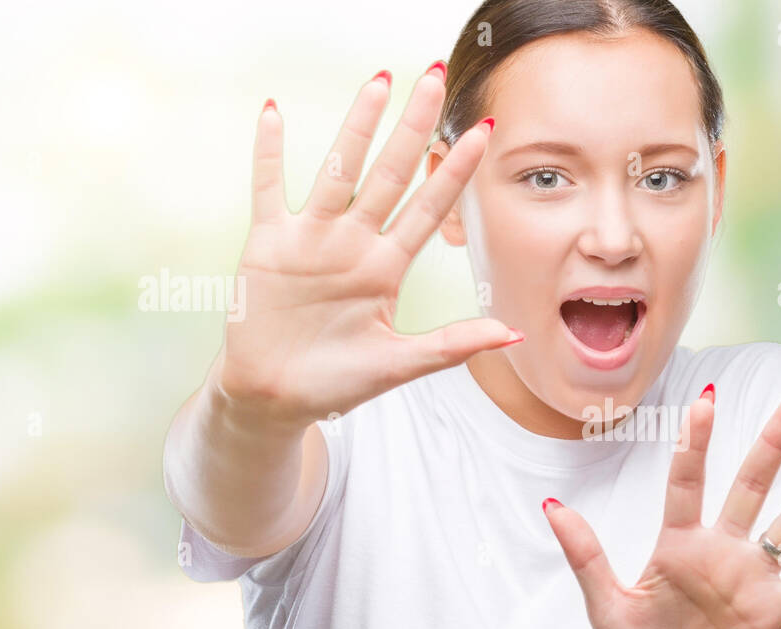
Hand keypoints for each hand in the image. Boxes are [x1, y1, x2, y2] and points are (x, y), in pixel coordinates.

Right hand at [215, 67, 519, 429]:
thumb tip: (511, 333)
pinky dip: (269, 153)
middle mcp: (355, 244)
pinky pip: (269, 189)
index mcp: (388, 268)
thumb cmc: (338, 382)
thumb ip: (452, 345)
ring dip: (358, 126)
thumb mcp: (400, 365)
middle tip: (434, 77)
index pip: (431, 209)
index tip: (485, 133)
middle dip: (414, 128)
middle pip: (390, 174)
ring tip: (380, 81)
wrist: (275, 398)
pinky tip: (275, 112)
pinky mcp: (269, 245)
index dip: (456, 172)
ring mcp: (312, 240)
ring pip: (339, 171)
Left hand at [541, 382, 780, 628]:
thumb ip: (585, 557)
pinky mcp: (776, 612)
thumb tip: (551, 507)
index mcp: (678, 545)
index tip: (708, 394)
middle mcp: (722, 551)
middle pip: (753, 483)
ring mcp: (753, 579)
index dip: (697, 440)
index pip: (688, 480)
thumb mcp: (605, 608)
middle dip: (776, 440)